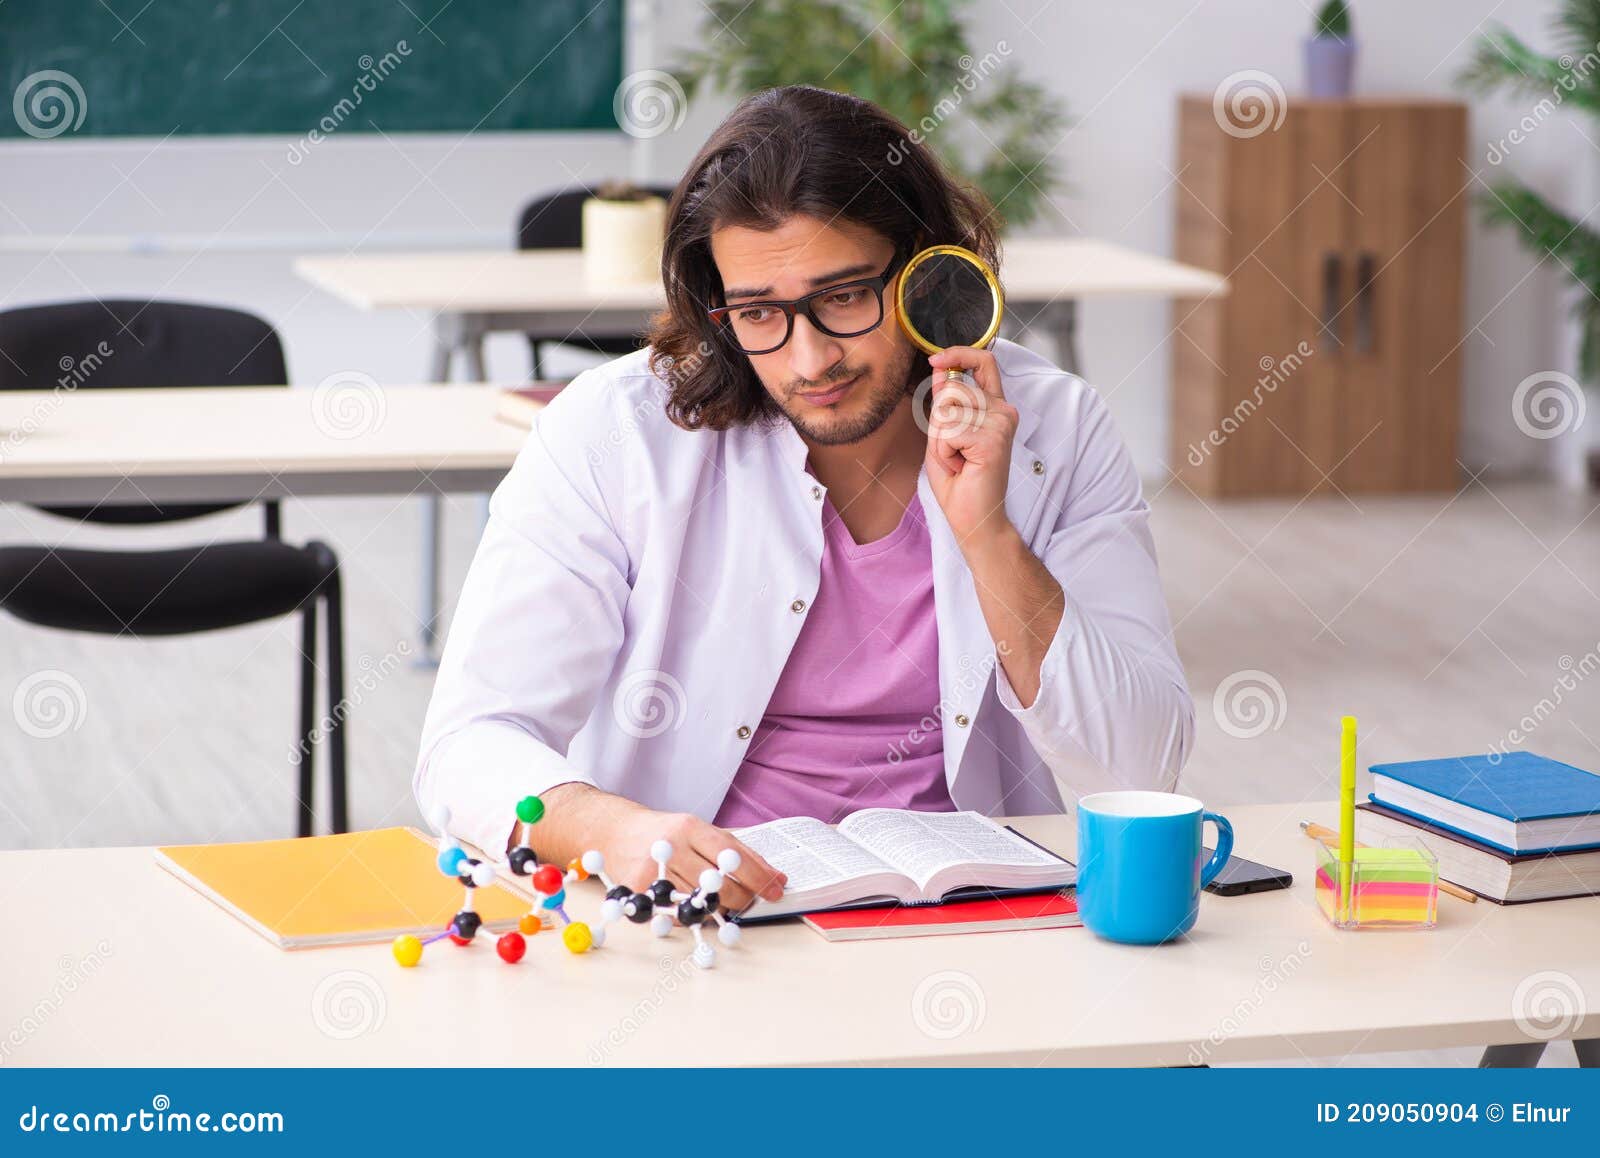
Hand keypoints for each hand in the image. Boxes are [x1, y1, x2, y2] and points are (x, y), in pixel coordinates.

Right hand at [536, 783, 785, 911]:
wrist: (614, 831)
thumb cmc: (666, 833)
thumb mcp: (701, 830)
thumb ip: (737, 852)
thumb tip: (776, 877)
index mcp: (690, 826)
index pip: (731, 854)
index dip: (758, 875)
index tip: (775, 890)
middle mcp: (670, 846)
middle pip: (716, 883)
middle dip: (741, 898)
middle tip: (751, 903)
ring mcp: (651, 869)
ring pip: (696, 901)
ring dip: (717, 909)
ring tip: (725, 905)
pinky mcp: (637, 890)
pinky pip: (673, 913)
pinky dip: (690, 916)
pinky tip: (696, 909)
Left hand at [924, 346, 1018, 546]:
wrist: (973, 518)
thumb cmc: (959, 482)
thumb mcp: (944, 434)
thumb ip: (945, 402)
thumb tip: (940, 368)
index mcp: (995, 408)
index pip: (984, 363)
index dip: (959, 354)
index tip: (936, 360)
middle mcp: (1003, 412)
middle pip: (950, 391)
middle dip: (938, 424)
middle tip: (953, 452)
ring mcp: (1001, 424)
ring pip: (946, 411)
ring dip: (940, 440)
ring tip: (958, 460)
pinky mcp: (993, 439)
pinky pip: (948, 432)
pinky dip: (944, 452)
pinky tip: (961, 466)